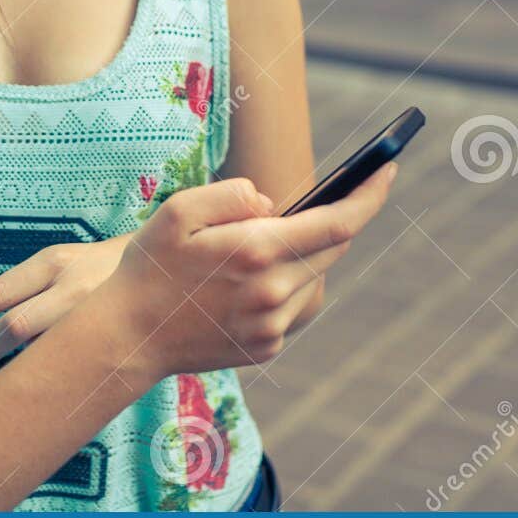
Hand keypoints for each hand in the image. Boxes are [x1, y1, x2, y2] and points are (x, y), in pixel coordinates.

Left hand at [0, 235, 130, 363]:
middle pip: (12, 326)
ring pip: (37, 347)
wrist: (165, 266)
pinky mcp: (109, 334)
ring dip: (14, 361)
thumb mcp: (65, 262)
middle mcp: (70, 286)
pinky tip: (41, 374)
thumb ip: (33, 286)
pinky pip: (67, 358)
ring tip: (4, 366)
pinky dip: (46, 367)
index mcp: (52, 262)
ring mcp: (91, 313)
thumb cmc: (101, 269)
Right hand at [94, 164, 396, 377]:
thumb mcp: (179, 210)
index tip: (388, 170)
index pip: (338, 222)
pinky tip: (248, 285)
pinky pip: (294, 309)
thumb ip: (234, 195)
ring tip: (260, 251)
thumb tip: (274, 205)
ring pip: (315, 280)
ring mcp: (271, 326)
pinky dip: (284, 289)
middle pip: (332, 249)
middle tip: (311, 206)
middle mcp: (273, 293)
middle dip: (330, 222)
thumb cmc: (150, 265)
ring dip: (304, 258)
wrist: (129, 336)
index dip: (370, 195)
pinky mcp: (265, 348)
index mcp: (257, 251)